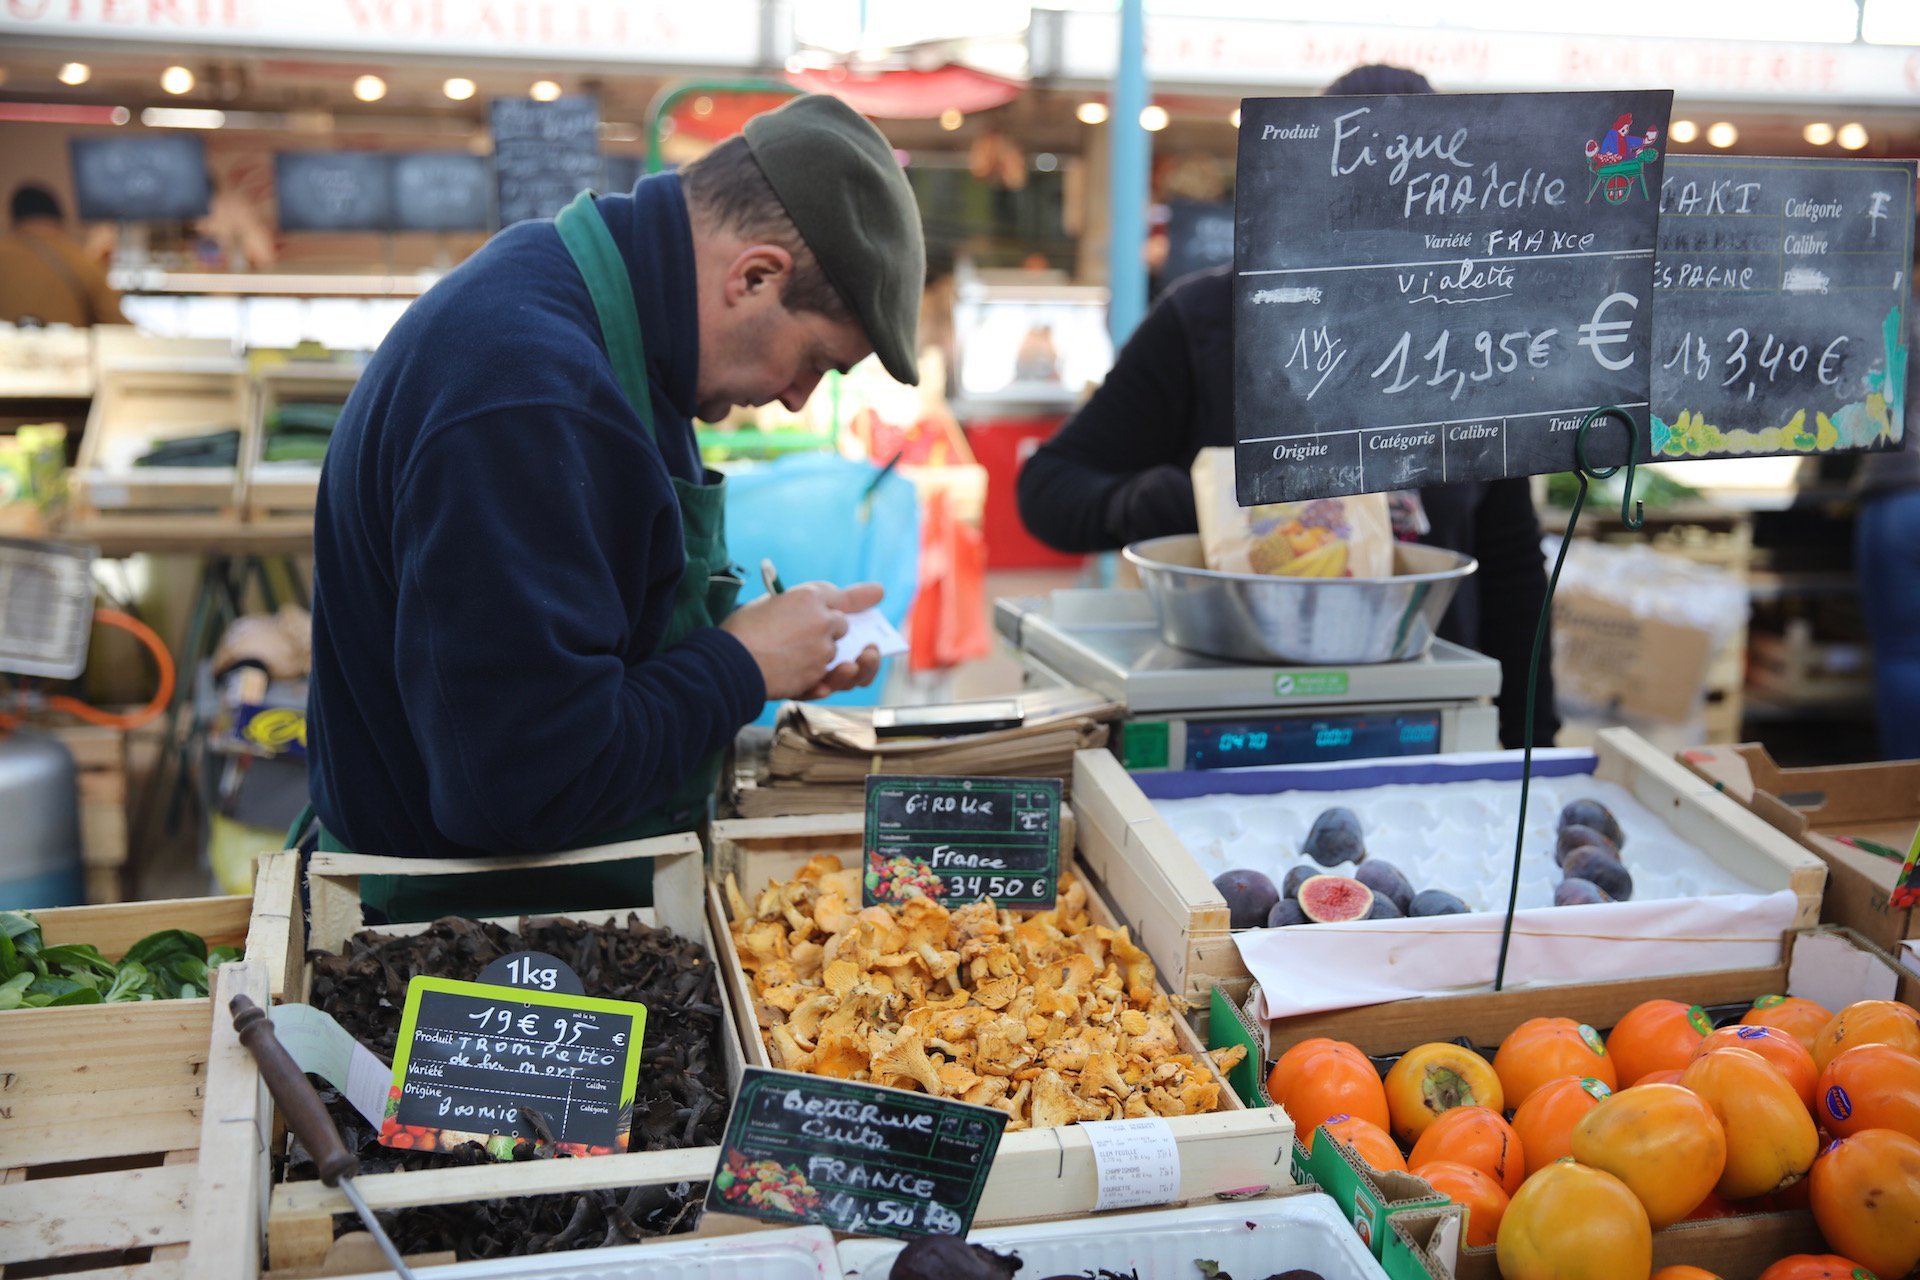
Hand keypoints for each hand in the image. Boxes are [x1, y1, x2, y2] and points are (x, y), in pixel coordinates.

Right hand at [721, 581, 885, 700]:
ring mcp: (823, 651)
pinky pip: (829, 679)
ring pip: (838, 654)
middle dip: (832, 630)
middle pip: (841, 625)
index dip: (861, 595)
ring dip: (832, 658)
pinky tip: (813, 680)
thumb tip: (802, 612)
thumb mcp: (766, 604)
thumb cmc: (740, 633)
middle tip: (808, 637)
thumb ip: (792, 606)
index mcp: (808, 597)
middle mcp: (823, 621)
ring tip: (824, 661)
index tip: (877, 593)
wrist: (727, 664)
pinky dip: (823, 681)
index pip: (841, 594)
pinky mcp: (818, 676)